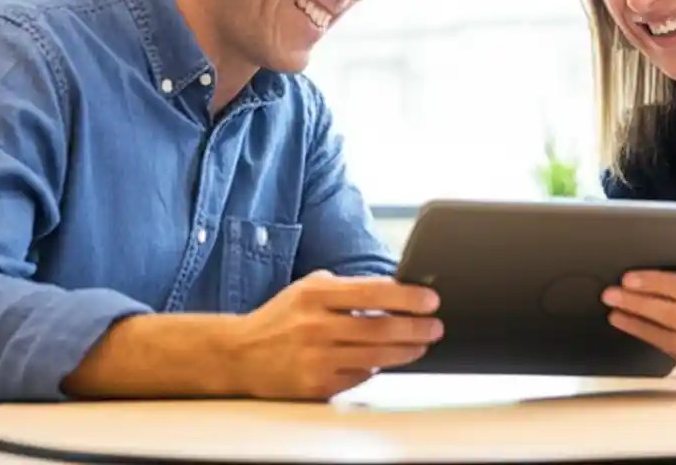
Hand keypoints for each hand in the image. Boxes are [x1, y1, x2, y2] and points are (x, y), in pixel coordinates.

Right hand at [233, 270, 442, 399]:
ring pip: (376, 356)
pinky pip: (359, 377)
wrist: (239, 355)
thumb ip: (347, 289)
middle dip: (416, 328)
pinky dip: (377, 369)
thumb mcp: (308, 290)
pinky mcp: (317, 385)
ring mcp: (316, 358)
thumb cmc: (281, 319)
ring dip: (406, 351)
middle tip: (435, 326)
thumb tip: (395, 290)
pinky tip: (387, 361)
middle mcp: (315, 326)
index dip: (408, 297)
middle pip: (380, 328)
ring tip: (422, 344)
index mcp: (315, 295)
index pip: (373, 292)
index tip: (430, 300)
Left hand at [602, 270, 675, 392]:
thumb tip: (667, 269)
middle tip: (612, 295)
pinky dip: (658, 344)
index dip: (656, 283)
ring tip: (617, 314)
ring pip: (674, 341)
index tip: (630, 278)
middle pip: (675, 315)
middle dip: (638, 304)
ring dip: (640, 327)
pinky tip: (641, 333)